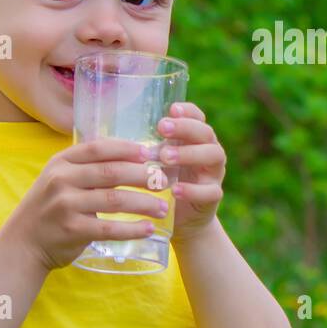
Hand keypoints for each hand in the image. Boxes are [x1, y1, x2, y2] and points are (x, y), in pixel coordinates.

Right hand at [3, 137, 167, 271]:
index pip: (98, 148)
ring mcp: (65, 205)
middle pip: (112, 172)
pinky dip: (132, 229)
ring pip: (115, 200)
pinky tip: (149, 229)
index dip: (127, 148)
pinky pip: (110, 228)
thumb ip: (86, 167)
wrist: (21, 244)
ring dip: (144, 203)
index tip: (150, 153)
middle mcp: (61, 180)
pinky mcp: (72, 230)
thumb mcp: (59, 179)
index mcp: (61, 162)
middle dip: (143, 176)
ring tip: (163, 207)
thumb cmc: (49, 208)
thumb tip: (133, 156)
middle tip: (164, 182)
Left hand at [156, 101, 226, 244]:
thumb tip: (112, 138)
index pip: (197, 117)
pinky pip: (210, 191)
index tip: (171, 109)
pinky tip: (176, 190)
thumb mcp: (157, 162)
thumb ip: (148, 148)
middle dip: (185, 128)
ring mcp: (214, 173)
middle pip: (206, 132)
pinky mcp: (213, 196)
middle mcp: (209, 151)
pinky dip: (193, 189)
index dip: (187, 111)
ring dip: (189, 153)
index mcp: (195, 140)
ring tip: (165, 157)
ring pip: (214, 155)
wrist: (181, 218)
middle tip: (162, 129)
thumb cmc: (166, 182)